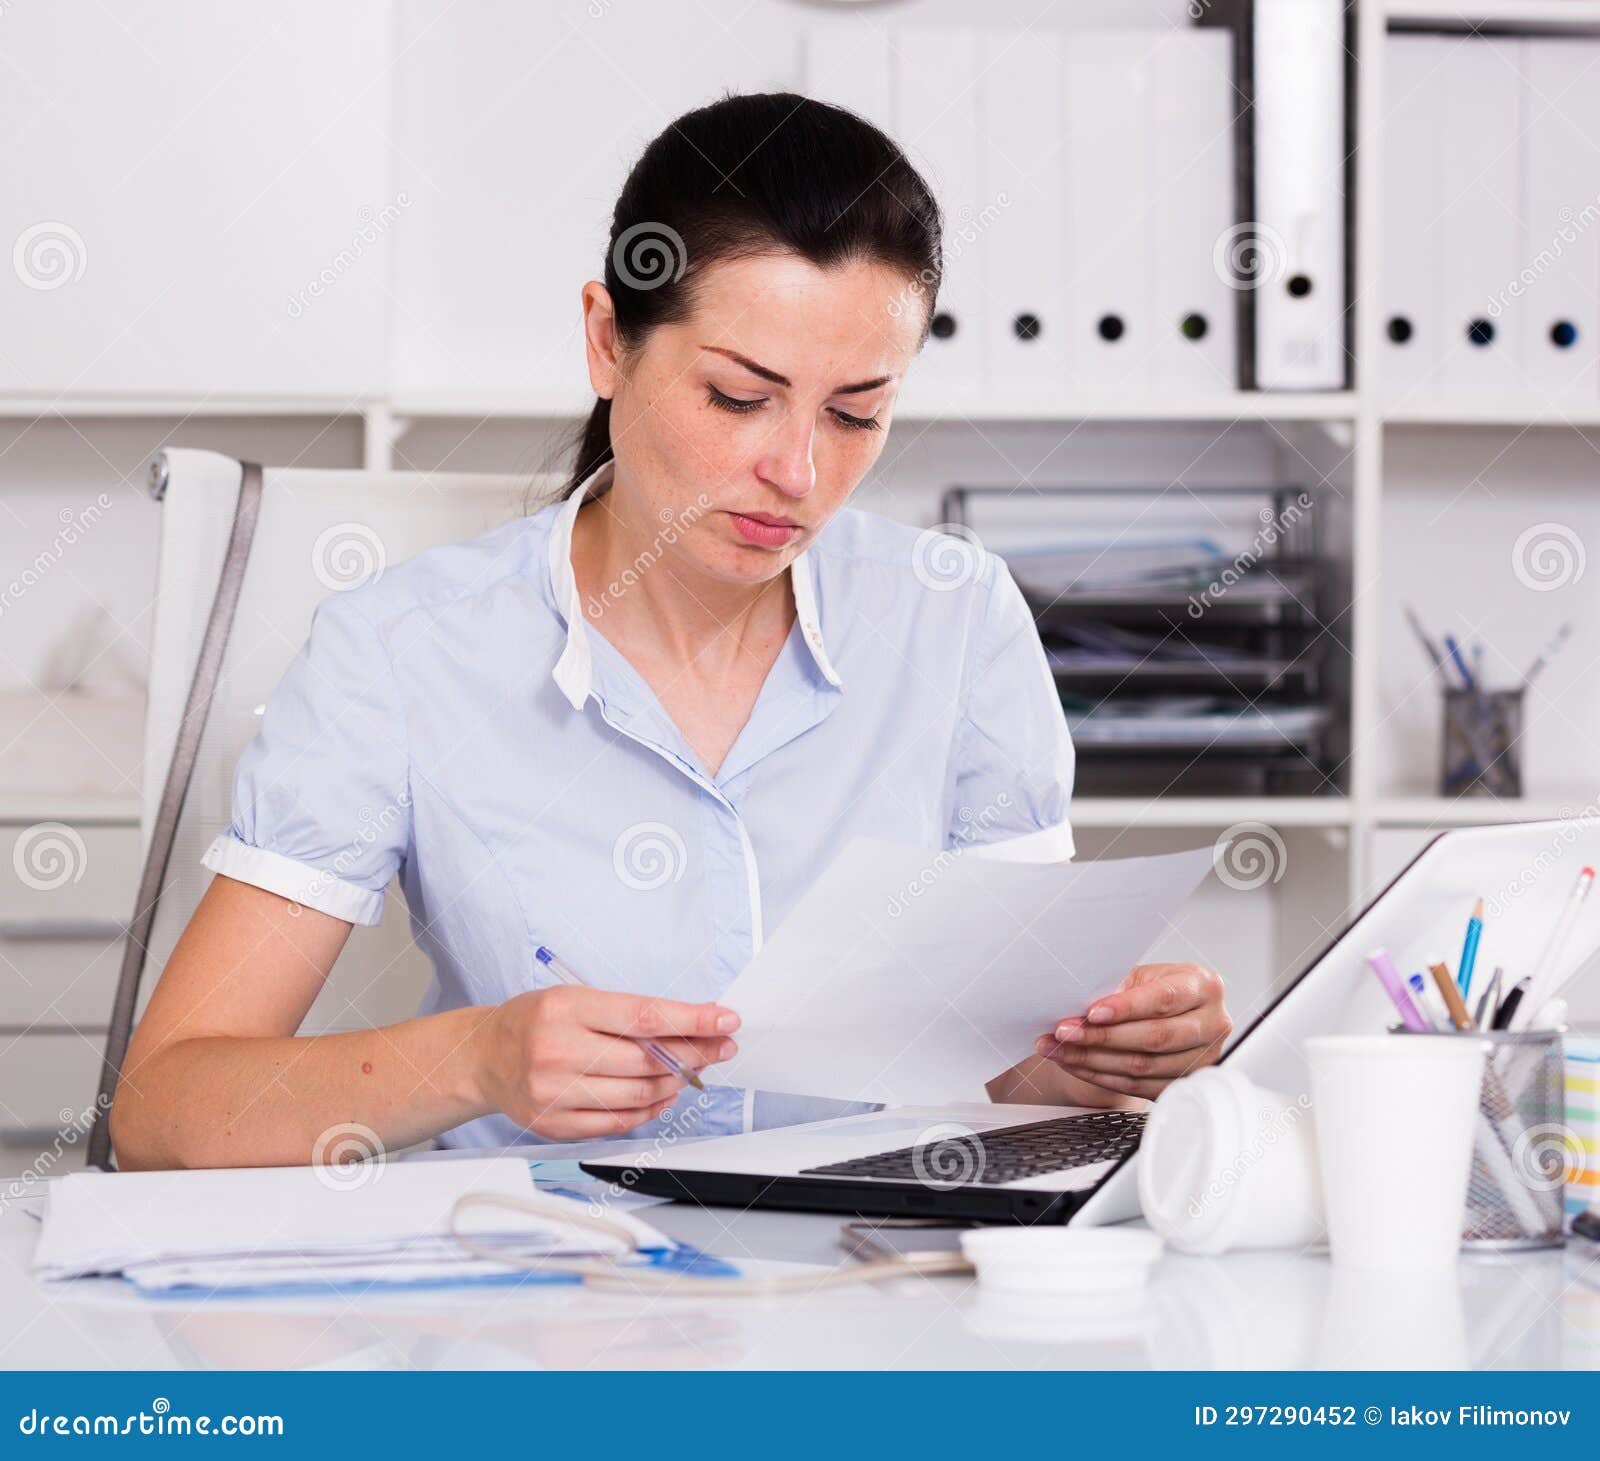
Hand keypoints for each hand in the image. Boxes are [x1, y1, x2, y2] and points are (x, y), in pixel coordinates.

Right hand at [473, 986, 739, 1138]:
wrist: (483, 1057)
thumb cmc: (536, 1020)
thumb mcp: (577, 998)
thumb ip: (629, 1013)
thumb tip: (692, 1025)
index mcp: (566, 1009)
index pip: (644, 1016)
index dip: (693, 1020)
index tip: (726, 1020)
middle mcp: (558, 1051)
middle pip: (647, 1060)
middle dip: (695, 1054)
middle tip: (720, 1046)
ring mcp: (554, 1093)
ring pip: (639, 1095)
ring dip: (676, 1083)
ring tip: (691, 1070)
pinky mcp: (554, 1125)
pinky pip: (620, 1122)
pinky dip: (650, 1110)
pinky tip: (662, 1095)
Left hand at [1033, 962, 1230, 1099]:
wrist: (1163, 1014)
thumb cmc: (1153, 990)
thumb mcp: (1140, 977)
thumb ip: (1117, 987)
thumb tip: (1077, 1000)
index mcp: (1204, 986)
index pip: (1164, 999)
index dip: (1126, 1008)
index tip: (1092, 1012)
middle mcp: (1212, 1023)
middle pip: (1155, 1037)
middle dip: (1102, 1036)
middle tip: (1065, 1031)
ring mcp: (1203, 1058)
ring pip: (1143, 1066)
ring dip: (1093, 1059)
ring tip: (1061, 1048)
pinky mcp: (1184, 1083)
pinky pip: (1138, 1086)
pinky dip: (1100, 1076)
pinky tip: (1077, 1064)